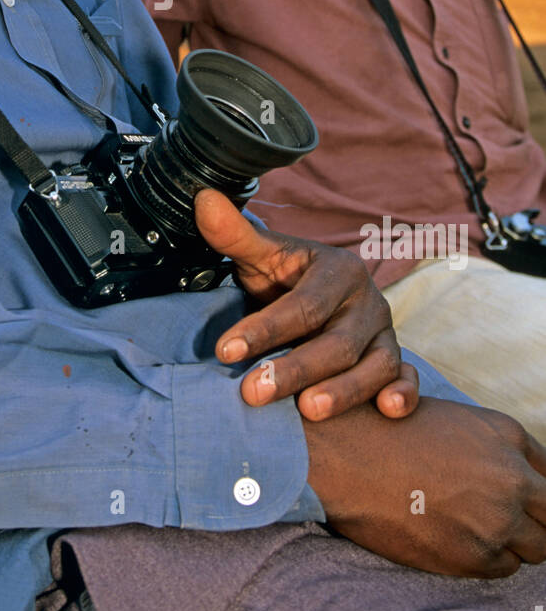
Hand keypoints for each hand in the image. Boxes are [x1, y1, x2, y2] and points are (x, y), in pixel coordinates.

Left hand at [194, 190, 417, 419]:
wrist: (316, 290)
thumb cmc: (285, 278)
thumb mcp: (261, 256)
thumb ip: (234, 234)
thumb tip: (204, 199)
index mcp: (339, 271)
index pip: (303, 304)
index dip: (265, 329)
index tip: (225, 351)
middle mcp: (368, 302)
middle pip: (338, 341)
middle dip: (296, 368)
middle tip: (253, 392)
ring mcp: (384, 333)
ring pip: (377, 365)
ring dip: (347, 390)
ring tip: (309, 411)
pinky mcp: (395, 361)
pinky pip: (407, 378)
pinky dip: (405, 393)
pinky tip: (388, 411)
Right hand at [302, 396, 545, 577]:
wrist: (346, 457)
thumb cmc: (390, 432)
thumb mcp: (455, 420)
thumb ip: (497, 447)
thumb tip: (522, 476)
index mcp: (507, 436)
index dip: (540, 491)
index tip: (528, 500)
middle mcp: (512, 479)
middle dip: (537, 519)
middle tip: (508, 519)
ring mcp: (496, 520)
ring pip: (536, 547)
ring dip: (515, 541)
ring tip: (478, 528)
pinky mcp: (474, 556)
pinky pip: (503, 567)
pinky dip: (489, 558)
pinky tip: (458, 539)